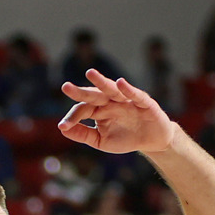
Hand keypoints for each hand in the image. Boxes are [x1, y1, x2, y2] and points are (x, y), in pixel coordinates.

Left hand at [57, 71, 178, 154]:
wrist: (152, 141)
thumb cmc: (125, 138)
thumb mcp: (101, 141)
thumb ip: (83, 134)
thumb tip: (62, 129)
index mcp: (100, 109)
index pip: (83, 109)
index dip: (73, 117)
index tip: (62, 126)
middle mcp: (111, 101)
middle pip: (94, 95)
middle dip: (80, 91)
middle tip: (65, 87)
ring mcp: (128, 100)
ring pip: (113, 89)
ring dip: (102, 82)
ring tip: (90, 73)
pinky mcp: (144, 103)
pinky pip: (136, 95)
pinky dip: (129, 89)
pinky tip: (120, 83)